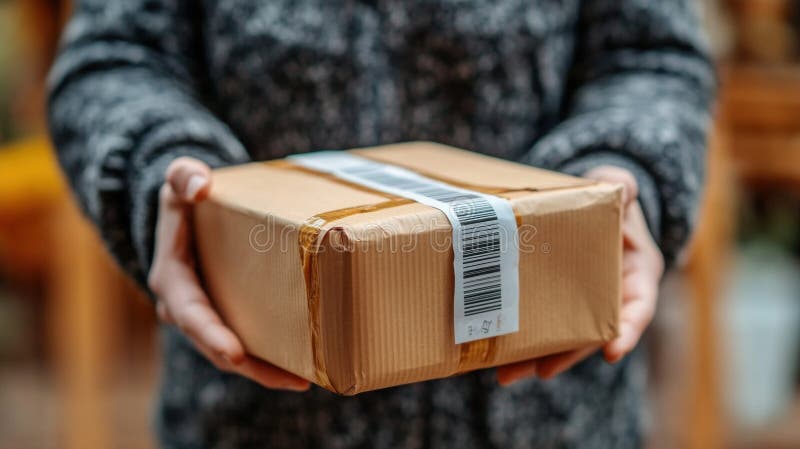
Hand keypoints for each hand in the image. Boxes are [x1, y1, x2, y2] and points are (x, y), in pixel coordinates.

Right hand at [148, 157, 310, 391]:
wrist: (184, 213)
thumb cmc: (184, 196)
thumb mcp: (178, 179)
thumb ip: (184, 176)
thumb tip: (199, 185)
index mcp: (171, 279)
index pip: (190, 312)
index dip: (211, 334)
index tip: (235, 353)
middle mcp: (184, 307)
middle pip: (214, 346)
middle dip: (250, 366)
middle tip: (291, 379)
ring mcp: (205, 318)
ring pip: (231, 354)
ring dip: (264, 371)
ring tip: (304, 380)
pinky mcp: (224, 318)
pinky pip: (244, 345)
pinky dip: (268, 359)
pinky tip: (302, 368)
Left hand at [497, 166, 663, 384]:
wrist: (590, 205)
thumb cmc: (610, 199)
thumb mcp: (619, 188)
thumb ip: (621, 186)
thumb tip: (623, 187)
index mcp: (637, 273)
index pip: (639, 307)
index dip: (627, 330)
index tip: (614, 351)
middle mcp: (613, 297)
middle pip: (594, 334)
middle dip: (568, 355)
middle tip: (541, 371)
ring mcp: (584, 304)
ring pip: (564, 338)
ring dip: (537, 357)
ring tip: (507, 374)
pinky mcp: (558, 303)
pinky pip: (544, 325)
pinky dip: (523, 341)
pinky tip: (497, 354)